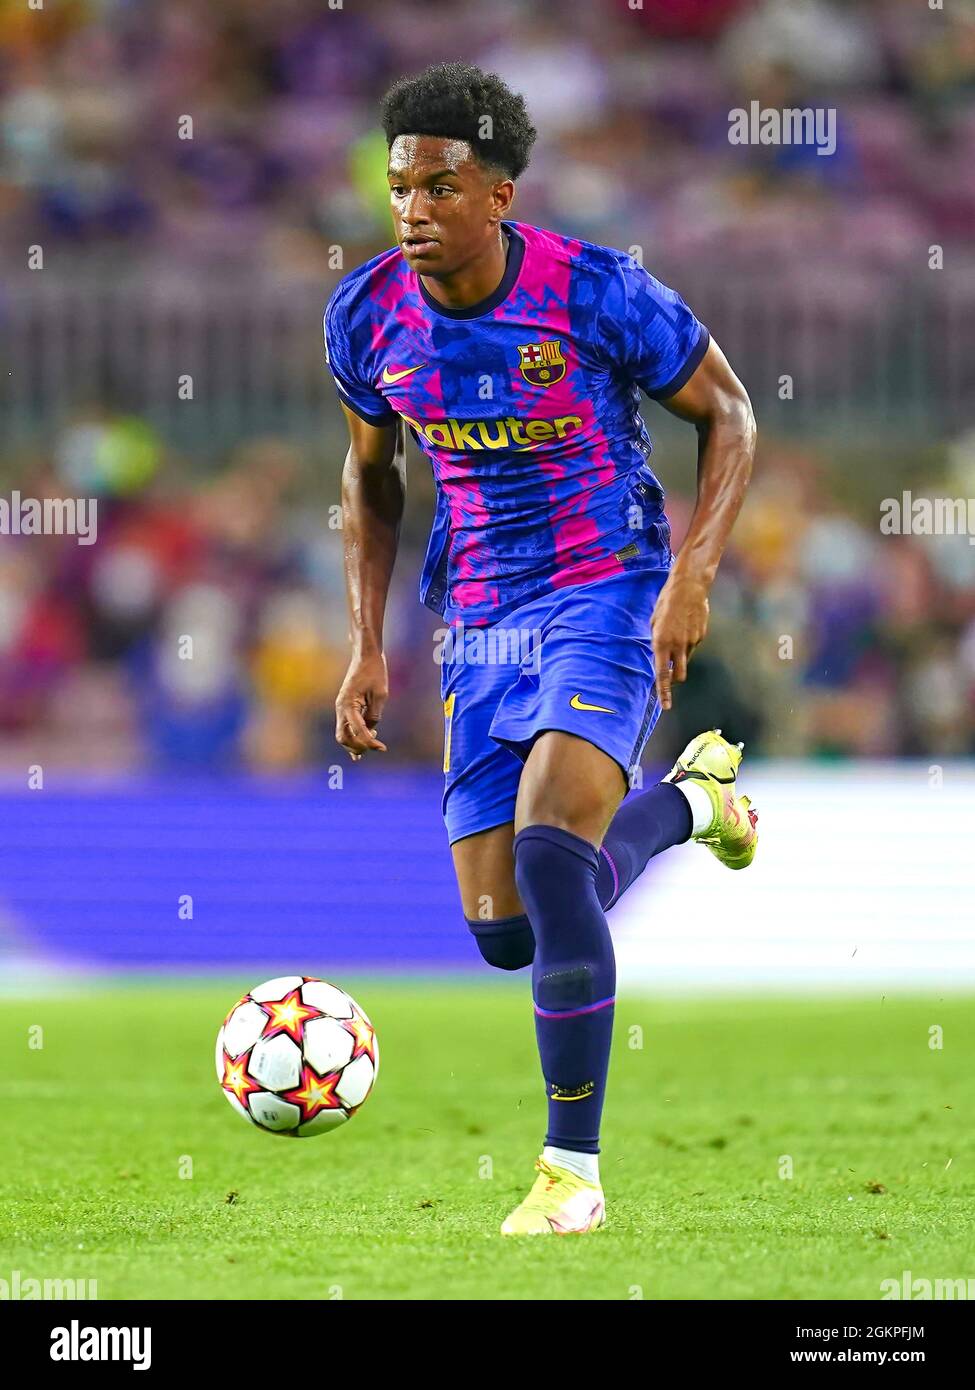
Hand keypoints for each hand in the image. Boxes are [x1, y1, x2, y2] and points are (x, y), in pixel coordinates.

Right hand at [335, 651, 388, 759]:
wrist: (365, 656)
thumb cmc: (374, 672)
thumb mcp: (380, 695)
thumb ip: (375, 715)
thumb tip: (371, 729)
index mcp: (348, 704)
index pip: (358, 731)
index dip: (370, 743)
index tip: (382, 748)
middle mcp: (341, 708)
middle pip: (344, 737)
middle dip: (358, 747)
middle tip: (375, 748)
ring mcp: (341, 708)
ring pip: (343, 734)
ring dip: (355, 743)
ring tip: (371, 748)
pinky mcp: (345, 707)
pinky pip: (346, 727)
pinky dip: (353, 737)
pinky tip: (361, 748)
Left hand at [652, 570, 709, 711]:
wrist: (689, 587)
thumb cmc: (666, 602)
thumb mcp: (654, 622)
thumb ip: (656, 641)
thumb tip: (659, 655)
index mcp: (661, 642)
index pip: (662, 674)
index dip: (664, 692)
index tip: (666, 706)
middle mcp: (678, 645)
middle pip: (679, 675)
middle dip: (675, 679)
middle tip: (670, 674)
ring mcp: (692, 642)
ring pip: (686, 659)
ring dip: (680, 657)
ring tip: (676, 635)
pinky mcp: (701, 636)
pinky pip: (693, 646)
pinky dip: (687, 642)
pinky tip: (685, 625)